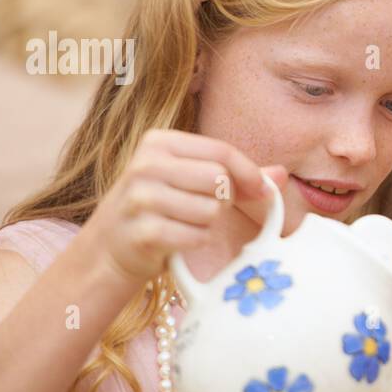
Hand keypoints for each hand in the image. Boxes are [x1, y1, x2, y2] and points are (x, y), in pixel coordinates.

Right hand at [84, 128, 289, 284]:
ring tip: (184, 223)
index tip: (261, 191)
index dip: (249, 173)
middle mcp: (146, 163)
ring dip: (207, 223)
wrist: (109, 249)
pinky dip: (195, 242)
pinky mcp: (143, 230)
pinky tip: (177, 240)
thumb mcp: (190, 182)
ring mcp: (141, 197)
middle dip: (223, 200)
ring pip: (211, 210)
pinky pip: (197, 236)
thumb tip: (282, 174)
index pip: (222, 151)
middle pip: (219, 180)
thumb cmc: (159, 210)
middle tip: (203, 208)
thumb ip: (236, 177)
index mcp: (159, 142)